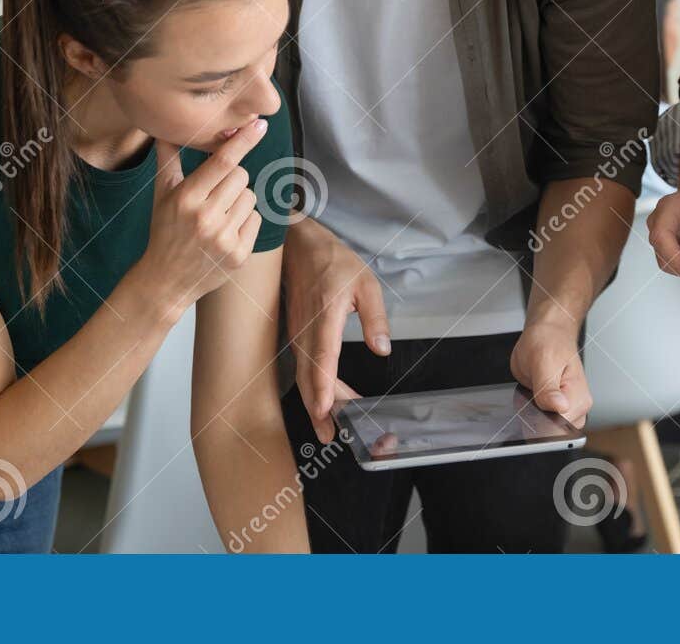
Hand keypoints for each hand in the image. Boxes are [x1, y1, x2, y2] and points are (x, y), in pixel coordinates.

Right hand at [129, 120, 267, 319]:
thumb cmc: (165, 229)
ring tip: (217, 217)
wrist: (166, 280)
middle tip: (214, 196)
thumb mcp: (161, 193)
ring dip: (238, 201)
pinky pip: (256, 219)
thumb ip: (167, 158)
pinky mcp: (238, 255)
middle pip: (241, 176)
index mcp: (185, 198)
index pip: (222, 162)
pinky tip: (225, 232)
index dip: (243, 141)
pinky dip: (245, 222)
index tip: (260, 124)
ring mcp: (223, 238)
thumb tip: (166, 126)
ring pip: (250, 196)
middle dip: (231, 180)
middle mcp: (205, 218)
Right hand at [284, 217, 381, 442]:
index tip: (326, 411)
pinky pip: (302, 365)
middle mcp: (306, 329)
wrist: (297, 244)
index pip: (322, 357)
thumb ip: (375, 317)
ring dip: (315, 401)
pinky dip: (312, 385)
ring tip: (328, 427)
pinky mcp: (296, 333)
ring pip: (303, 374)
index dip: (322, 386)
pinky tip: (324, 398)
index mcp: (325, 315)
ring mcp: (298, 332)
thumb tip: (382, 348)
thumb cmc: (334, 261)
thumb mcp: (365, 283)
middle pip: (308, 375)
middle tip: (330, 436)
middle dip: (318, 408)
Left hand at [510, 321, 591, 426]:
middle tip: (530, 397)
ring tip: (531, 392)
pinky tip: (528, 396)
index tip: (532, 415)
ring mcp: (564, 409)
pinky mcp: (553, 408)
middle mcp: (575, 406)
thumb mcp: (544, 360)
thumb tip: (559, 407)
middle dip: (536, 422)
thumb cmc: (549, 341)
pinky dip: (530, 412)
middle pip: (553, 432)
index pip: (562, 428)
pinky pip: (539, 420)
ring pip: (544, 428)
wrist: (547, 333)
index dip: (543, 427)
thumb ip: (548, 387)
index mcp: (578, 398)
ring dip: (531, 417)